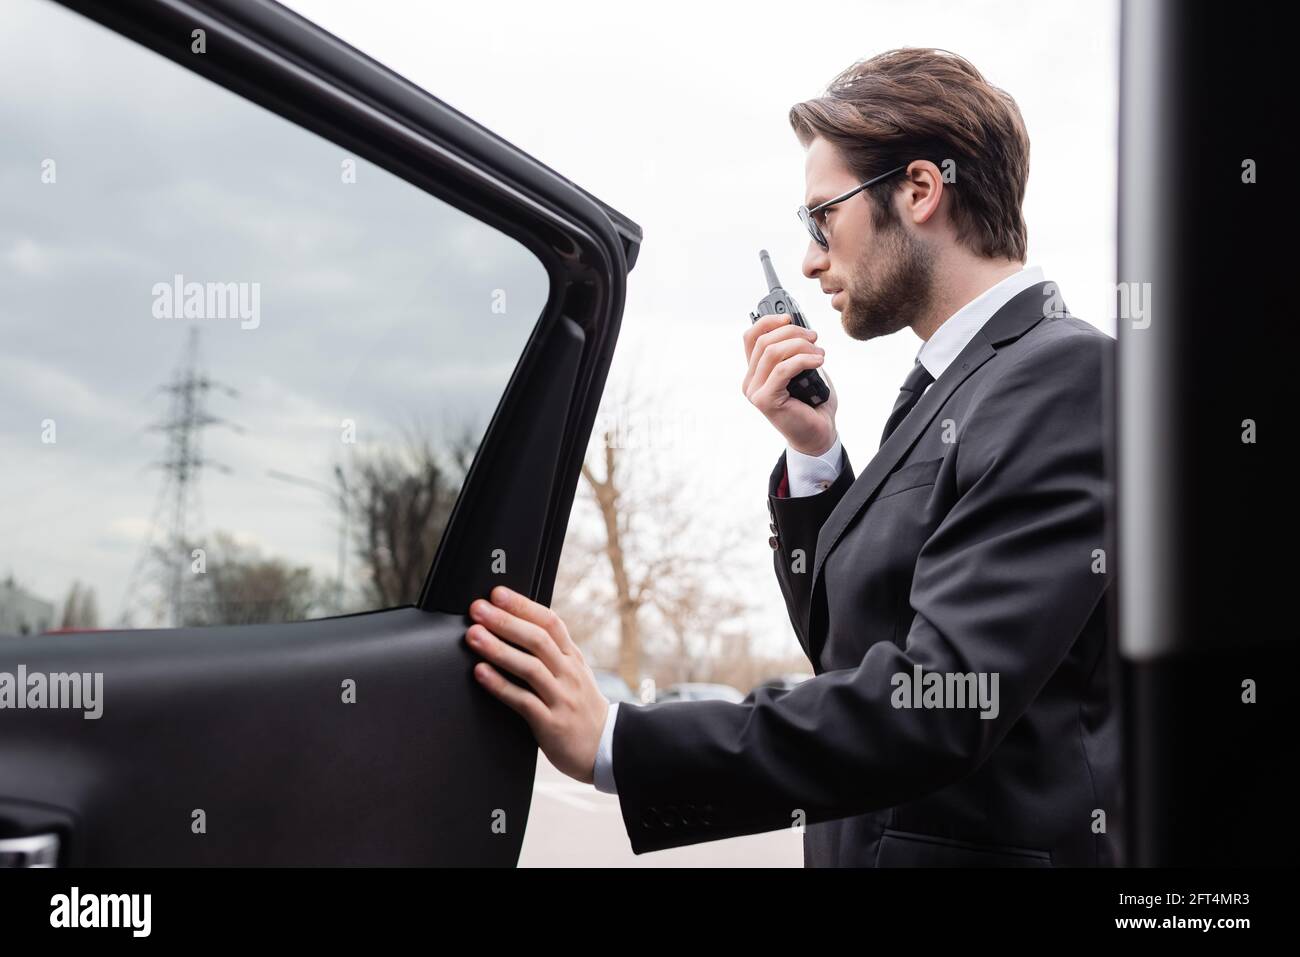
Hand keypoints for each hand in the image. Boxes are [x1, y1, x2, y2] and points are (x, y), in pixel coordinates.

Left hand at [465, 585, 608, 783]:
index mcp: (571, 657)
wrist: (604, 747)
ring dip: (499, 649)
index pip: (550, 622)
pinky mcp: (551, 722)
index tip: (498, 593)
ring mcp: (561, 697)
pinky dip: (500, 686)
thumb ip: (551, 652)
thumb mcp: (573, 673)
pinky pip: (523, 701)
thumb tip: (516, 625)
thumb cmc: (580, 707)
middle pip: (537, 640)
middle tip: (478, 609)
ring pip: (529, 667)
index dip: (523, 606)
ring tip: (473, 636)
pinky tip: (481, 674)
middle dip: (505, 621)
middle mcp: (568, 673)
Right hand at [742, 314, 838, 455]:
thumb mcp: (803, 369)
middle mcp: (750, 381)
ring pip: (772, 353)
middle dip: (792, 333)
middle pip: (763, 341)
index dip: (768, 321)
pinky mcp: (765, 400)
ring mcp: (755, 392)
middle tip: (814, 337)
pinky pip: (782, 370)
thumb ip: (794, 351)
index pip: (751, 337)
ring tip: (820, 352)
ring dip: (800, 346)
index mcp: (755, 372)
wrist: (819, 433)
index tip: (789, 317)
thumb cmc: (813, 402)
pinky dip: (803, 360)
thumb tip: (798, 326)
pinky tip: (819, 361)